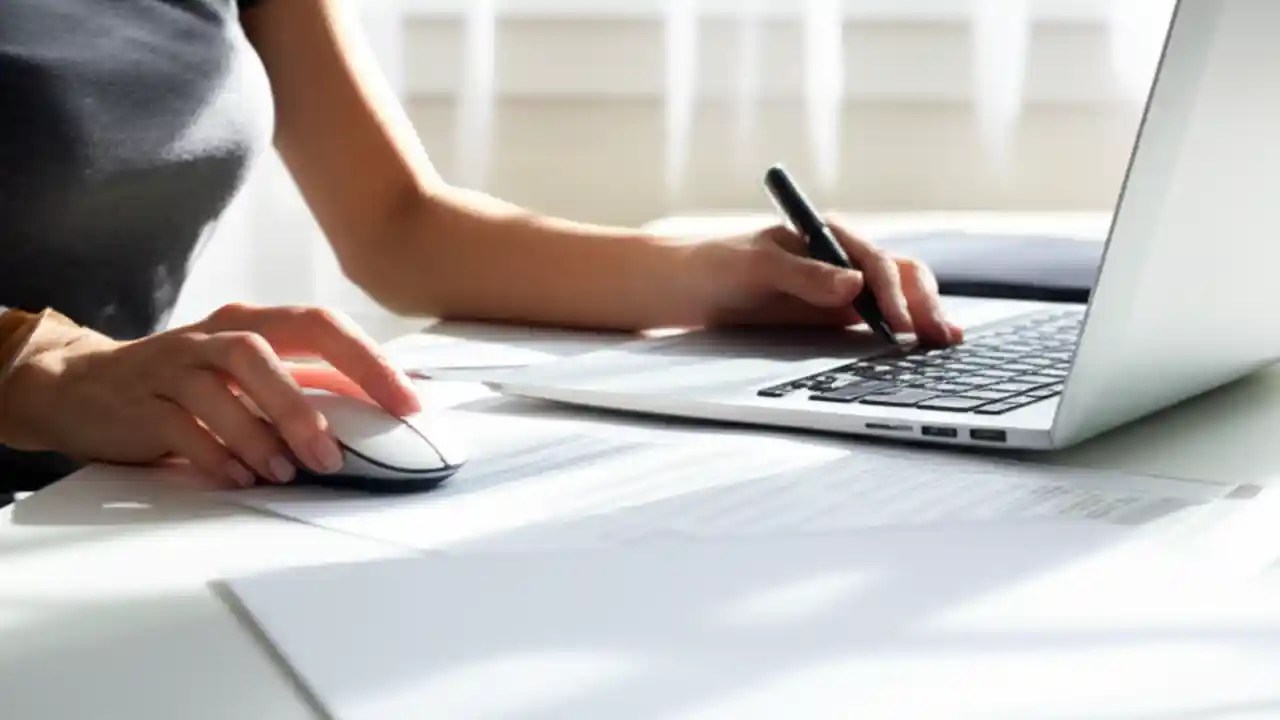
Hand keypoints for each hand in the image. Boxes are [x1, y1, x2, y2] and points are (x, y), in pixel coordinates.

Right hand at [0, 303, 419, 486]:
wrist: (82, 386)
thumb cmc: (190, 384)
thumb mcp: (250, 376)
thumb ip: (307, 383)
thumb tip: (381, 408)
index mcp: (253, 322)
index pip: (321, 326)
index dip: (368, 361)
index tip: (408, 404)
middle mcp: (213, 336)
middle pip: (261, 351)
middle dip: (304, 404)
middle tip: (335, 454)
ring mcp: (172, 365)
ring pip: (220, 387)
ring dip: (259, 433)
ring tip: (286, 473)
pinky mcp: (138, 402)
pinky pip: (178, 426)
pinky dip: (214, 455)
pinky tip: (239, 478)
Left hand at [682, 219, 962, 345]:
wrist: (686, 288)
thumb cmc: (716, 266)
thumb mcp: (755, 268)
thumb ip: (803, 275)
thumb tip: (854, 286)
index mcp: (828, 237)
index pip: (875, 261)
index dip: (890, 293)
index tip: (896, 324)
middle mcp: (843, 259)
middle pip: (900, 276)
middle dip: (923, 303)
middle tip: (938, 338)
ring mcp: (843, 289)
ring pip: (899, 298)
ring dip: (925, 317)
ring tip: (948, 344)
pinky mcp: (837, 316)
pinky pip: (880, 321)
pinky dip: (905, 332)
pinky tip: (924, 350)